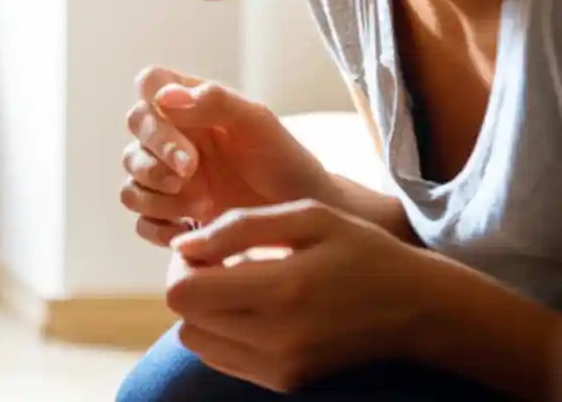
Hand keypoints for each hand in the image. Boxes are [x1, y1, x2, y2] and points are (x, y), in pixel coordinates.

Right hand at [121, 67, 337, 245]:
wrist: (300, 217)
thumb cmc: (282, 160)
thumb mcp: (257, 123)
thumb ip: (215, 101)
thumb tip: (165, 96)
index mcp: (188, 106)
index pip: (150, 83)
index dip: (153, 99)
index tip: (180, 124)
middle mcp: (170, 139)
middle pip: (134, 133)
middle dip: (157, 154)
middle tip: (191, 170)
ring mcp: (165, 181)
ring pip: (130, 182)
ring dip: (158, 195)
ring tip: (202, 205)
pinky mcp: (169, 218)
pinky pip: (141, 223)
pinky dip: (160, 227)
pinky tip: (191, 228)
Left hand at [165, 199, 436, 392]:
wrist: (418, 309)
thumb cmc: (361, 251)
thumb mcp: (307, 215)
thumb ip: (237, 227)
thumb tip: (182, 246)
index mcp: (281, 289)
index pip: (184, 292)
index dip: (181, 265)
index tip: (206, 248)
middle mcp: (276, 339)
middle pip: (185, 319)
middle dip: (189, 286)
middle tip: (218, 264)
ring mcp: (281, 368)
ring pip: (197, 343)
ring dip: (203, 312)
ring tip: (236, 287)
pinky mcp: (285, 383)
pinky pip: (221, 361)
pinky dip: (222, 334)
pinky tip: (252, 310)